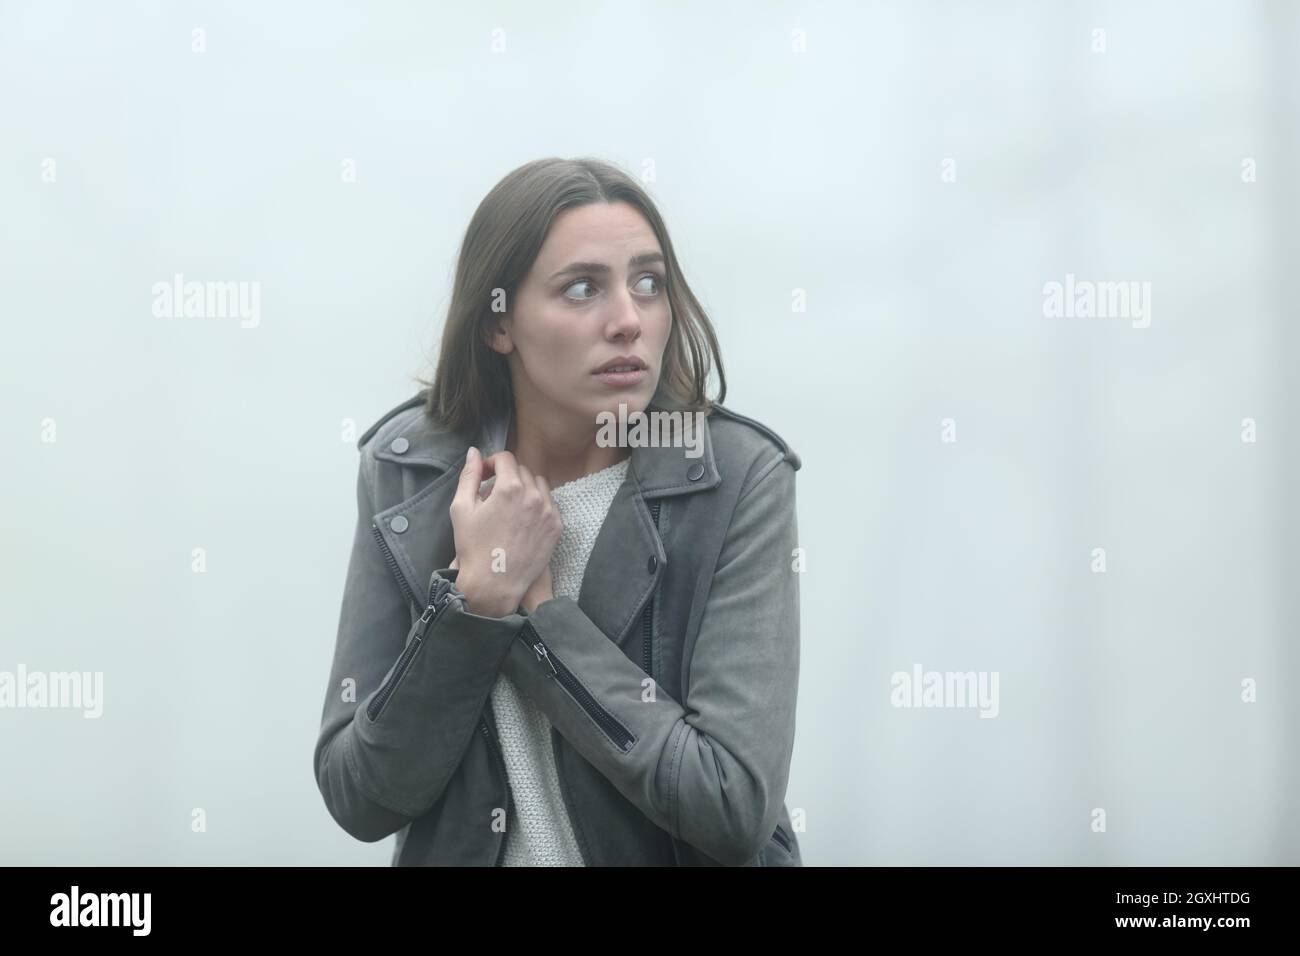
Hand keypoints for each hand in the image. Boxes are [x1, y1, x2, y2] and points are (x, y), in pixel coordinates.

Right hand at [450, 447, 561, 616]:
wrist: (495, 582)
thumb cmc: (473, 547)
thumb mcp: (462, 508)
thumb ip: (469, 475)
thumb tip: (474, 452)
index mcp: (510, 487)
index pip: (506, 458)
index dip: (492, 463)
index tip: (485, 474)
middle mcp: (533, 496)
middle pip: (522, 470)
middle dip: (507, 476)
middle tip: (494, 494)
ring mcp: (548, 511)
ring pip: (539, 484)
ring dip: (525, 488)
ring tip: (510, 506)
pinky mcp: (557, 526)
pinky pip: (549, 503)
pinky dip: (537, 505)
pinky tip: (523, 520)